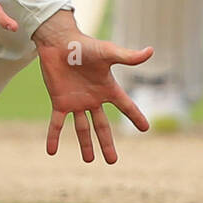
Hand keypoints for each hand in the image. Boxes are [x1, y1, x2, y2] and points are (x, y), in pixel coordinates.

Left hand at [34, 11, 152, 162]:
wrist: (59, 41)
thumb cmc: (85, 44)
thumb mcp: (108, 52)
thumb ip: (128, 56)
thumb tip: (151, 50)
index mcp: (107, 88)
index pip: (126, 105)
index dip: (135, 116)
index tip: (145, 128)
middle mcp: (93, 98)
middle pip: (102, 126)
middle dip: (107, 143)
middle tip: (113, 161)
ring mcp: (76, 101)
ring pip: (82, 128)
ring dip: (85, 144)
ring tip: (89, 160)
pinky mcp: (59, 101)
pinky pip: (57, 123)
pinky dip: (53, 136)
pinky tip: (51, 151)